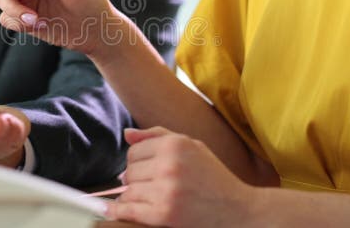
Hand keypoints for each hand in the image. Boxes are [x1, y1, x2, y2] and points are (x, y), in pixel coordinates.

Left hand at [109, 127, 259, 227]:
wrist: (238, 210)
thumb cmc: (214, 177)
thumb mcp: (192, 147)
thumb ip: (158, 136)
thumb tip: (126, 134)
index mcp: (176, 144)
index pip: (134, 150)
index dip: (137, 162)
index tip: (145, 171)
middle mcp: (170, 164)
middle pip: (129, 171)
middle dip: (135, 179)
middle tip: (150, 186)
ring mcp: (166, 190)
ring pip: (128, 190)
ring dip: (131, 196)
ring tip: (144, 198)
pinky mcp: (164, 214)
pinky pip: (129, 210)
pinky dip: (117, 211)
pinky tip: (111, 211)